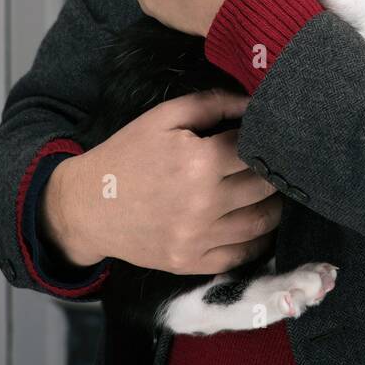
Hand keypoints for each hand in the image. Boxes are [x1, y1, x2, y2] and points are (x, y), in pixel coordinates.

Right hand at [40, 89, 283, 273]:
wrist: (87, 207)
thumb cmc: (127, 155)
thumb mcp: (163, 117)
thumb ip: (212, 103)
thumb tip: (253, 102)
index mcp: (199, 162)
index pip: (255, 149)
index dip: (266, 139)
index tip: (270, 136)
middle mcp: (204, 204)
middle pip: (266, 185)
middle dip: (274, 170)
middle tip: (277, 163)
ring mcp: (199, 238)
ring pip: (263, 222)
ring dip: (276, 204)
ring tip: (275, 191)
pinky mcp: (192, 263)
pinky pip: (243, 254)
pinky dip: (260, 239)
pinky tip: (260, 223)